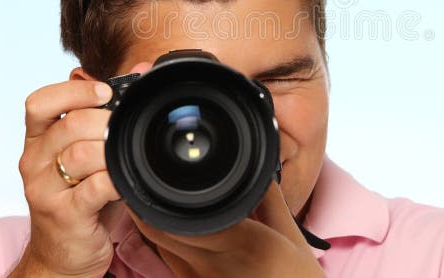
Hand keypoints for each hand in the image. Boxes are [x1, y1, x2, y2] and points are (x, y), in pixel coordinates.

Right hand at [9, 63, 150, 277]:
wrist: (62, 256)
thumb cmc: (81, 199)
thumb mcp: (89, 155)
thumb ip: (108, 115)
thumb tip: (142, 69)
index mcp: (38, 141)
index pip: (39, 102)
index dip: (73, 91)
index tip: (105, 92)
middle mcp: (34, 162)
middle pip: (69, 125)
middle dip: (105, 122)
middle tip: (122, 131)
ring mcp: (45, 190)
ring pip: (79, 154)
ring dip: (110, 152)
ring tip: (121, 160)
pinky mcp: (63, 215)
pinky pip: (93, 188)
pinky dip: (114, 180)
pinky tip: (122, 183)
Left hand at [128, 181, 325, 277]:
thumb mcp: (294, 239)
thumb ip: (272, 203)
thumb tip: (260, 177)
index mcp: (245, 243)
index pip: (188, 217)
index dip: (165, 197)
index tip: (161, 178)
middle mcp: (217, 266)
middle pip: (164, 233)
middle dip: (150, 210)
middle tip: (149, 189)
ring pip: (162, 250)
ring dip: (157, 228)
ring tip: (159, 208)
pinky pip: (173, 267)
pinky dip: (168, 248)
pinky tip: (177, 236)